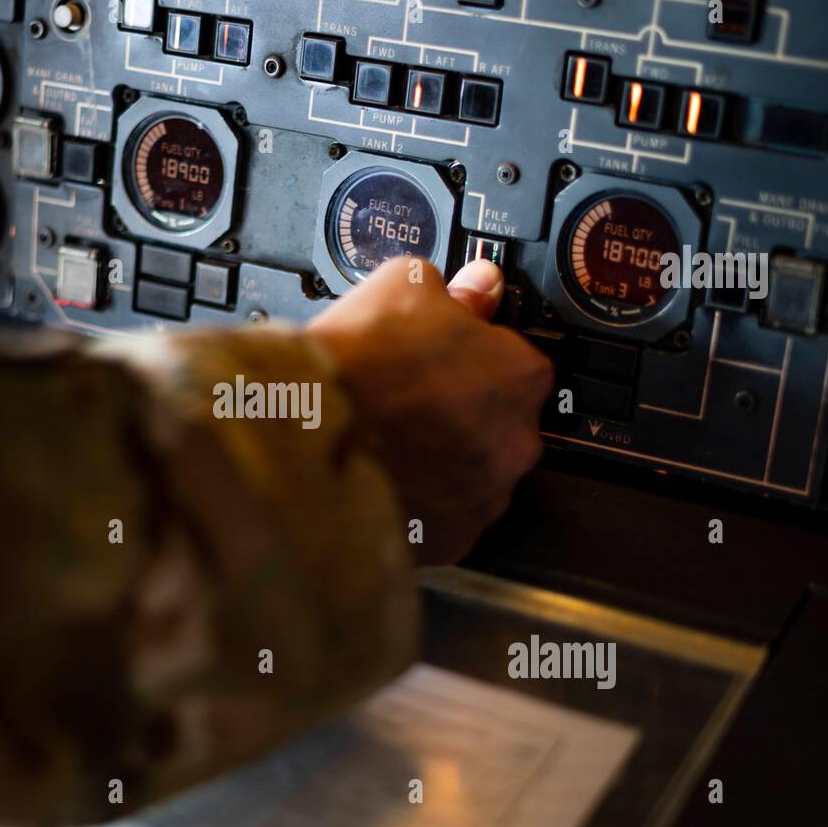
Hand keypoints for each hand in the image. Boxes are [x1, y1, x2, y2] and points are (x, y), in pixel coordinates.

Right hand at [305, 257, 552, 563]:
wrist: (308, 442)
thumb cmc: (357, 368)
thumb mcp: (402, 287)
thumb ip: (452, 289)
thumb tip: (474, 286)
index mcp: (519, 374)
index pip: (515, 361)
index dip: (473, 356)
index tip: (444, 356)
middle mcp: (517, 441)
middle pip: (498, 423)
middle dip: (460, 413)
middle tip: (409, 400)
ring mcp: (485, 496)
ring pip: (471, 473)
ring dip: (441, 460)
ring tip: (388, 441)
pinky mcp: (451, 541)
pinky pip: (443, 518)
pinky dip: (420, 504)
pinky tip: (383, 478)